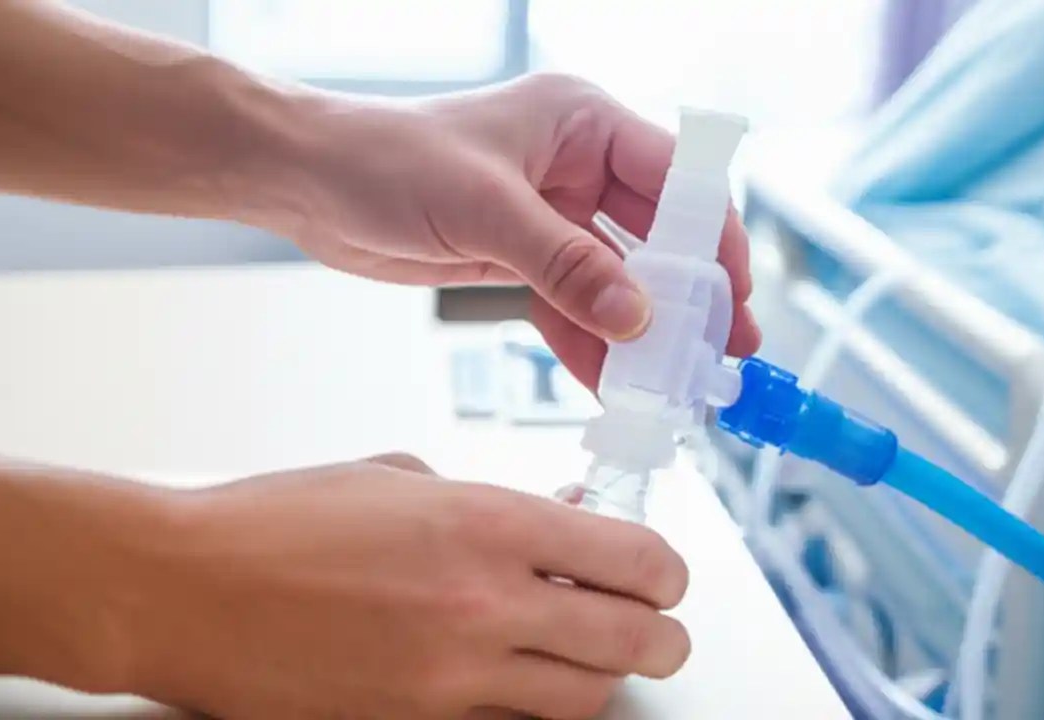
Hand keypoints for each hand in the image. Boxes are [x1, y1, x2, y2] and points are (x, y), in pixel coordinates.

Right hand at [126, 454, 690, 719]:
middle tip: (661, 631)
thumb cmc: (277, 521)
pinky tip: (515, 678)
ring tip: (592, 657)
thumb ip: (490, 503)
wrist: (183, 588)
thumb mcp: (398, 476)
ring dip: (602, 678)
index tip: (664, 575)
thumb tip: (558, 523)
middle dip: (663, 637)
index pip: (634, 559)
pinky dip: (528, 706)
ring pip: (581, 701)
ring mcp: (448, 681)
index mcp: (485, 524)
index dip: (667, 571)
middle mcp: (481, 606)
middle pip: (633, 643)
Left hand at [259, 73, 759, 388]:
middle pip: (656, 235)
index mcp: (582, 122)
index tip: (734, 298)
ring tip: (674, 386)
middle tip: (720, 355)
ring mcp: (550, 214)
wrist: (308, 183)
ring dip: (641, 331)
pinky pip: (570, 305)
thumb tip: (640, 318)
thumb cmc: (386, 161)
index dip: (714, 238)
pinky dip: (588, 345)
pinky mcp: (519, 256)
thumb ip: (567, 266)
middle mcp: (577, 165)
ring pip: (616, 279)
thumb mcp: (486, 210)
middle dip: (687, 296)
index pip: (677, 177)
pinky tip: (612, 386)